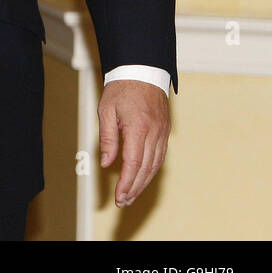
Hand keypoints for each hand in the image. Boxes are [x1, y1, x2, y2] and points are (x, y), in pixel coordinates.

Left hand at [98, 79, 169, 206]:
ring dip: (143, 182)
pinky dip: (151, 170)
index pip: (133, 163)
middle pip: (146, 169)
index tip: (119, 196)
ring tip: (131, 195)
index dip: (126, 183)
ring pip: (155, 165)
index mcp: (138, 128)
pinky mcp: (165, 132)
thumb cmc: (121, 88)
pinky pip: (160, 156)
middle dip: (134, 188)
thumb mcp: (106, 110)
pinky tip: (143, 178)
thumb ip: (108, 139)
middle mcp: (154, 133)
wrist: (142, 71)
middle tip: (123, 202)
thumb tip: (106, 163)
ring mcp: (162, 133)